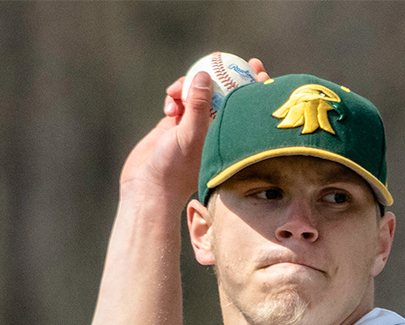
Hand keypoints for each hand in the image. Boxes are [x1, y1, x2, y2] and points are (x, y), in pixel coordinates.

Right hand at [119, 58, 270, 203]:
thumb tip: (205, 75)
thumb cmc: (174, 167)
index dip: (253, 85)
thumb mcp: (190, 134)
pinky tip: (168, 108)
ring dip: (187, 87)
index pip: (245, 105)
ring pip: (197, 94)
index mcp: (226, 134)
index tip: (256, 67)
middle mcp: (213, 129)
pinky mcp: (176, 123)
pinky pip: (180, 100)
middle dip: (220, 75)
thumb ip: (199, 105)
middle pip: (223, 94)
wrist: (148, 185)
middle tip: (219, 58)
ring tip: (176, 94)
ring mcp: (194, 125)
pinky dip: (175, 97)